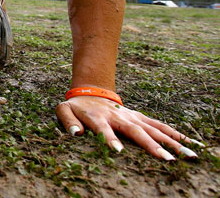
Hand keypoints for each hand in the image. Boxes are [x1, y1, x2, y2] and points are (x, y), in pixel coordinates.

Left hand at [56, 95, 203, 159]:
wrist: (90, 91)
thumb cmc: (77, 107)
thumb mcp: (64, 111)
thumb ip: (67, 121)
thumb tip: (76, 134)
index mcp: (98, 116)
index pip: (103, 128)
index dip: (109, 138)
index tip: (118, 151)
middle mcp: (118, 117)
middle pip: (135, 131)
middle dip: (150, 145)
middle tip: (165, 159)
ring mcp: (132, 117)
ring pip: (152, 129)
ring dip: (169, 141)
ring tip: (185, 155)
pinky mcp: (140, 117)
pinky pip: (159, 125)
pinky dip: (173, 133)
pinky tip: (187, 143)